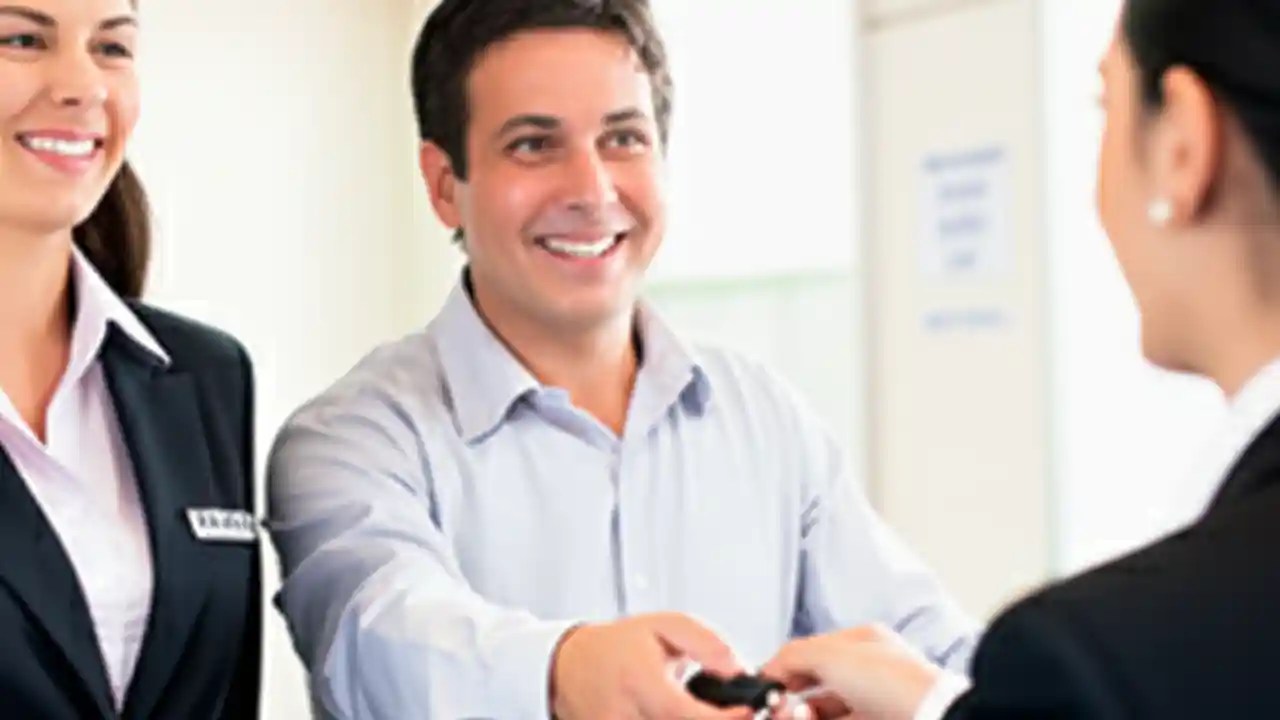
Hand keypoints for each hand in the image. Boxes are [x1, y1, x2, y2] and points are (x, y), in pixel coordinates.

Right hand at [550, 612, 752, 719]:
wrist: (569, 665)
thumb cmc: (618, 646)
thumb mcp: (664, 627)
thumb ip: (706, 643)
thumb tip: (738, 668)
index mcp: (639, 682)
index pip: (687, 714)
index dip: (723, 719)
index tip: (746, 711)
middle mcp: (625, 715)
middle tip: (729, 712)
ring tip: (696, 709)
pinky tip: (673, 715)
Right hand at [760, 624, 939, 719]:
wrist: (933, 718)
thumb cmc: (890, 681)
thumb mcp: (832, 655)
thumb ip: (794, 655)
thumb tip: (769, 669)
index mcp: (862, 643)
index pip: (811, 650)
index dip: (785, 667)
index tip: (764, 686)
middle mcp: (867, 672)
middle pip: (815, 684)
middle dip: (792, 696)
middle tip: (778, 707)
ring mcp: (873, 704)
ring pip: (824, 709)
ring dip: (802, 713)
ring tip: (795, 716)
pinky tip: (806, 719)